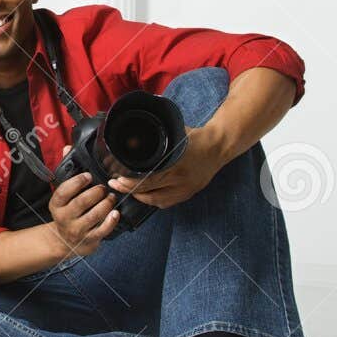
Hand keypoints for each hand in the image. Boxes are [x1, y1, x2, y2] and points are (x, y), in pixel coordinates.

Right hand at [48, 163, 118, 258]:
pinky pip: (102, 230)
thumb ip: (66, 172)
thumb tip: (68, 148)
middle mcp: (64, 218)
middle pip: (81, 203)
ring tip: (111, 197)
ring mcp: (76, 230)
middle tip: (104, 187)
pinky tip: (115, 213)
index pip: (63, 192)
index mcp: (56, 204)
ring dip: (106, 204)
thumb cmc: (67, 211)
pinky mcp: (89, 240)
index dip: (77, 182)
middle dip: (96, 192)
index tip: (88, 176)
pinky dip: (110, 221)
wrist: (65, 240)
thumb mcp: (63, 194)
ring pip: (94, 215)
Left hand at [109, 126, 224, 209]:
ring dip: (142, 198)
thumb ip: (155, 140)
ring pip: (159, 202)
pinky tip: (146, 194)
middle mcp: (182, 182)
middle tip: (116, 185)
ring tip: (129, 190)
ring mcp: (187, 190)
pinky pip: (169, 202)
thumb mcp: (174, 134)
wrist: (219, 145)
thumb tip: (132, 140)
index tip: (118, 180)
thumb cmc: (196, 138)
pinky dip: (155, 200)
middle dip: (131, 192)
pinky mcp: (189, 193)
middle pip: (151, 195)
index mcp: (177, 167)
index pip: (149, 181)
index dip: (131, 184)